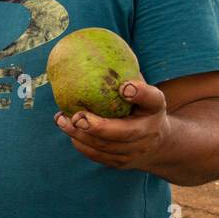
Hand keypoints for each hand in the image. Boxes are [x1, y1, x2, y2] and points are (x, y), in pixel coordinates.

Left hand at [54, 78, 170, 170]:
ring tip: (61, 120)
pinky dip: (81, 144)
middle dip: (98, 126)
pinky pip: (98, 155)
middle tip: (77, 116)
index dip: (140, 93)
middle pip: (124, 132)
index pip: (152, 99)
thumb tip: (95, 54)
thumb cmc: (141, 108)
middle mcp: (149, 131)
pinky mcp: (121, 163)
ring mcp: (136, 151)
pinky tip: (69, 130)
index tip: (124, 87)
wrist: (157, 143)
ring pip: (105, 146)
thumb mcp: (142, 93)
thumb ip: (127, 80)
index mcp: (155, 108)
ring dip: (80, 134)